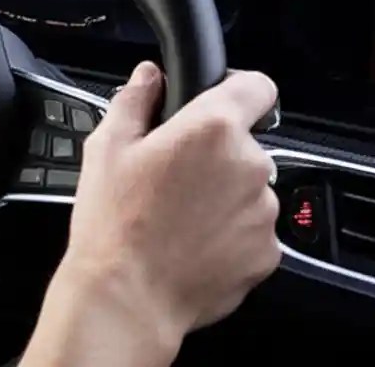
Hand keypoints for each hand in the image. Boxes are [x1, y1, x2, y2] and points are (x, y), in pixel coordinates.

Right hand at [21, 63, 278, 366]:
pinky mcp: (268, 252)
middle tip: (174, 178)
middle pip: (246, 144)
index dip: (237, 91)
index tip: (218, 104)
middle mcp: (249, 165)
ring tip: (179, 218)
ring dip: (224, 197)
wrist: (126, 298)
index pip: (257, 87)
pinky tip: (193, 245)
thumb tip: (149, 76)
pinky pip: (253, 231)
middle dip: (217, 156)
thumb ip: (134, 101)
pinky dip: (231, 235)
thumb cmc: (113, 223)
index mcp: (212, 129)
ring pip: (249, 190)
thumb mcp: (107, 148)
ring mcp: (263, 212)